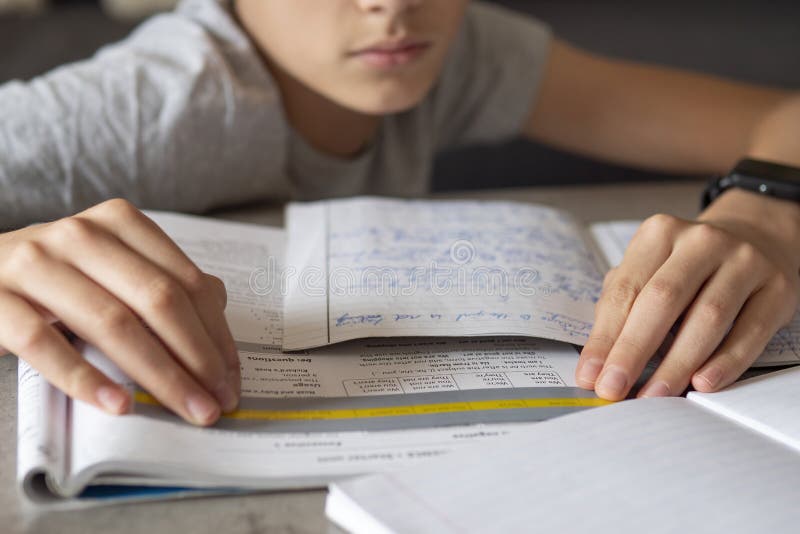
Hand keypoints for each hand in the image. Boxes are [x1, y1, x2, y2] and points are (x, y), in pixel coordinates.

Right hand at [0, 199, 239, 424]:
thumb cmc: (57, 276)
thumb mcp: (111, 266)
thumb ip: (162, 280)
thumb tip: (218, 312)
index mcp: (120, 223)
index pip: (186, 282)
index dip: (216, 333)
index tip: (232, 377)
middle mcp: (80, 235)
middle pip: (158, 300)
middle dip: (198, 357)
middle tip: (218, 401)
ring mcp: (34, 263)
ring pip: (111, 322)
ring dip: (159, 374)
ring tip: (188, 409)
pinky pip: (43, 343)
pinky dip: (85, 378)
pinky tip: (119, 405)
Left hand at [575, 189, 799, 399]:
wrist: (755, 238)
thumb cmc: (687, 267)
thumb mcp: (648, 271)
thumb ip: (620, 308)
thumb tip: (597, 363)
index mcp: (659, 234)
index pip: (625, 291)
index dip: (604, 337)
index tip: (590, 375)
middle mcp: (702, 242)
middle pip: (662, 301)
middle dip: (633, 351)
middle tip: (615, 389)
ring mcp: (744, 261)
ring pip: (708, 318)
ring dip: (677, 363)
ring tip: (654, 395)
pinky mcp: (777, 288)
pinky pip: (750, 331)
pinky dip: (726, 361)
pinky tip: (703, 383)